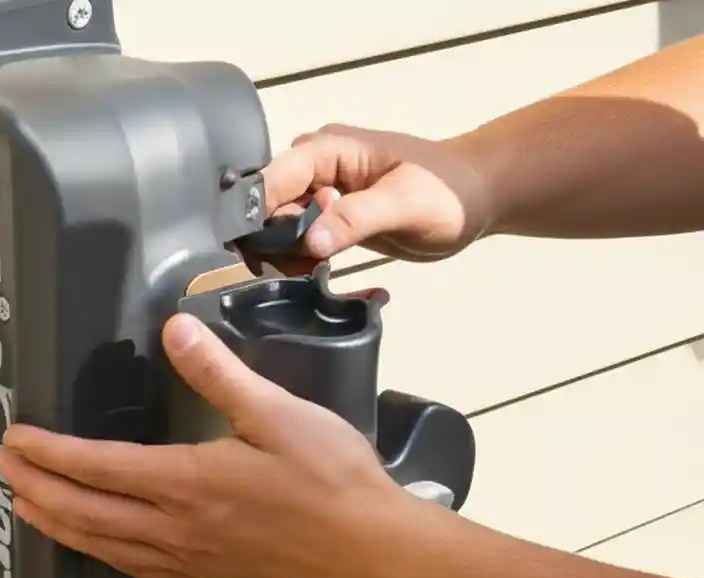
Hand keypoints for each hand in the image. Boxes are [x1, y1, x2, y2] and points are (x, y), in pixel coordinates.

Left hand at [0, 312, 443, 577]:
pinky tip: (93, 546)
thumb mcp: (278, 412)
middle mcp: (175, 527)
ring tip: (25, 505)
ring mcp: (188, 559)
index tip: (14, 437)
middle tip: (0, 467)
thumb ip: (219, 372)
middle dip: (34, 486)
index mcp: (186, 482)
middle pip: (83, 511)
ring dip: (55, 523)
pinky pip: (132, 568)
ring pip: (100, 545)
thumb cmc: (333, 481)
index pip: (95, 466)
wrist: (374, 553)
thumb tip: (176, 326)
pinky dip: (97, 552)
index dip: (47, 451)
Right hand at [262, 124, 496, 262]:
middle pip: (267, 203)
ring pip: (277, 223)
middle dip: (271, 238)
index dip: (258, 213)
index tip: (259, 250)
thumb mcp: (404, 204)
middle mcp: (316, 166)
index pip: (272, 177)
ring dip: (284, 251)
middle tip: (298, 265)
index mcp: (328, 149)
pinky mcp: (328, 216)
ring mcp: (320, 192)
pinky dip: (298, 256)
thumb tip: (307, 242)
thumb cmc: (448, 192)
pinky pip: (296, 236)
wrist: (477, 200)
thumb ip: (354, 219)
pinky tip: (315, 270)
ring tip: (310, 270)